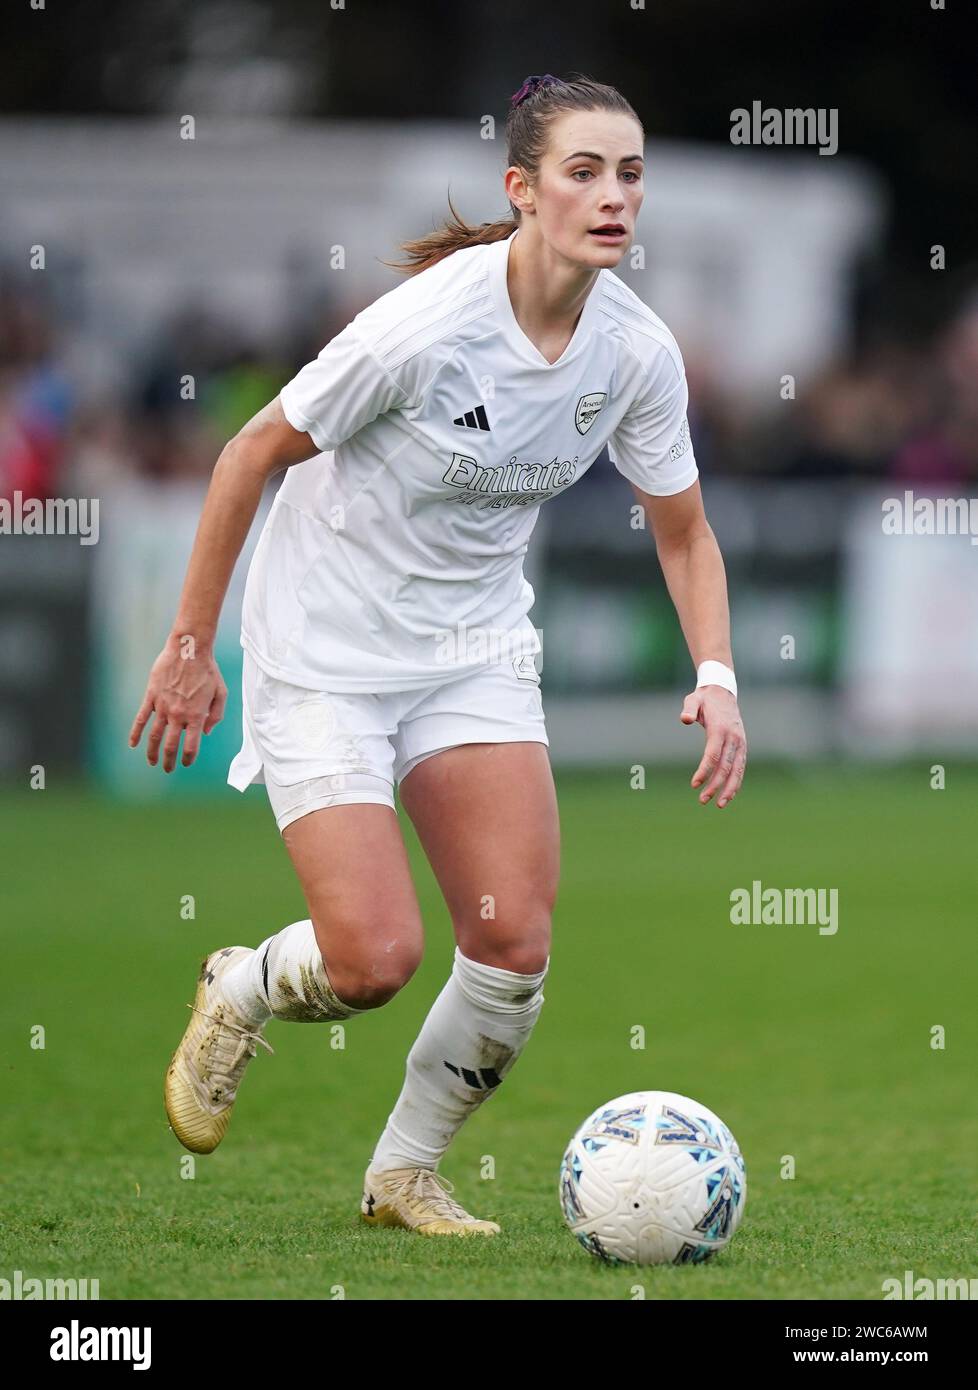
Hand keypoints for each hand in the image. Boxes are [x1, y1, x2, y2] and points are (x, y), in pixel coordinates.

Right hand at [129, 636, 227, 772]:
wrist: (189, 650)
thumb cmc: (208, 670)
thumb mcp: (221, 694)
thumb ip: (216, 716)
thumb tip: (206, 732)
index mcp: (196, 716)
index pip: (191, 746)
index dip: (188, 758)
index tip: (186, 763)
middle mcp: (178, 715)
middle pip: (171, 746)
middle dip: (169, 761)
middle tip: (168, 769)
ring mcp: (163, 707)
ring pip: (154, 736)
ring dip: (152, 752)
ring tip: (152, 762)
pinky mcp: (151, 697)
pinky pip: (140, 719)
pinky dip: (135, 733)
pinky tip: (132, 744)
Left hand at [680, 686, 746, 808]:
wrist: (723, 692)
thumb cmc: (704, 699)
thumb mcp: (693, 699)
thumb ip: (689, 709)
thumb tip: (684, 719)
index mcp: (721, 729)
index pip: (713, 754)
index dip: (704, 771)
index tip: (694, 784)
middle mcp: (734, 737)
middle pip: (726, 766)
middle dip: (715, 785)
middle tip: (702, 800)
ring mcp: (740, 743)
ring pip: (737, 770)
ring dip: (729, 789)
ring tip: (719, 805)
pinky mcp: (742, 746)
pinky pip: (740, 767)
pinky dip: (736, 782)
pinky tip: (729, 795)